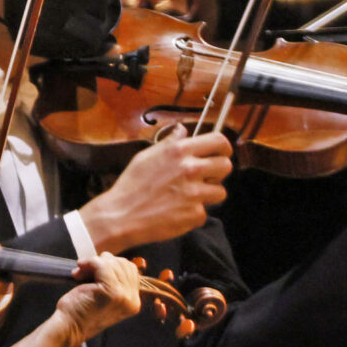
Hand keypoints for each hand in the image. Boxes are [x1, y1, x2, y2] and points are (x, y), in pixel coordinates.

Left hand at [53, 254, 143, 344]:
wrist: (69, 327)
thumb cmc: (80, 311)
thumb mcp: (103, 296)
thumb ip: (112, 281)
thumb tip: (108, 258)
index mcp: (133, 301)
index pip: (131, 270)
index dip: (111, 265)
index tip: (94, 270)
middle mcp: (132, 299)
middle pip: (123, 264)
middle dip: (102, 262)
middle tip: (84, 270)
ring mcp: (123, 296)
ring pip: (112, 263)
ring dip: (93, 263)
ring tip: (80, 274)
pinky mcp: (111, 292)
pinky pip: (102, 265)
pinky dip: (89, 263)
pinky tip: (79, 271)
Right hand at [80, 130, 232, 252]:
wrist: (121, 216)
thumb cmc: (131, 186)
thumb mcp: (146, 156)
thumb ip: (169, 143)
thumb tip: (182, 131)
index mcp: (179, 151)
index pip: (219, 141)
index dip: (223, 148)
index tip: (221, 153)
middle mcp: (190, 169)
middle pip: (226, 166)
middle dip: (217, 172)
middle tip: (204, 178)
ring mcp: (195, 192)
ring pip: (220, 191)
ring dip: (207, 194)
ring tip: (187, 197)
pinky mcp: (195, 214)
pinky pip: (204, 211)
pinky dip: (193, 213)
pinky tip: (176, 211)